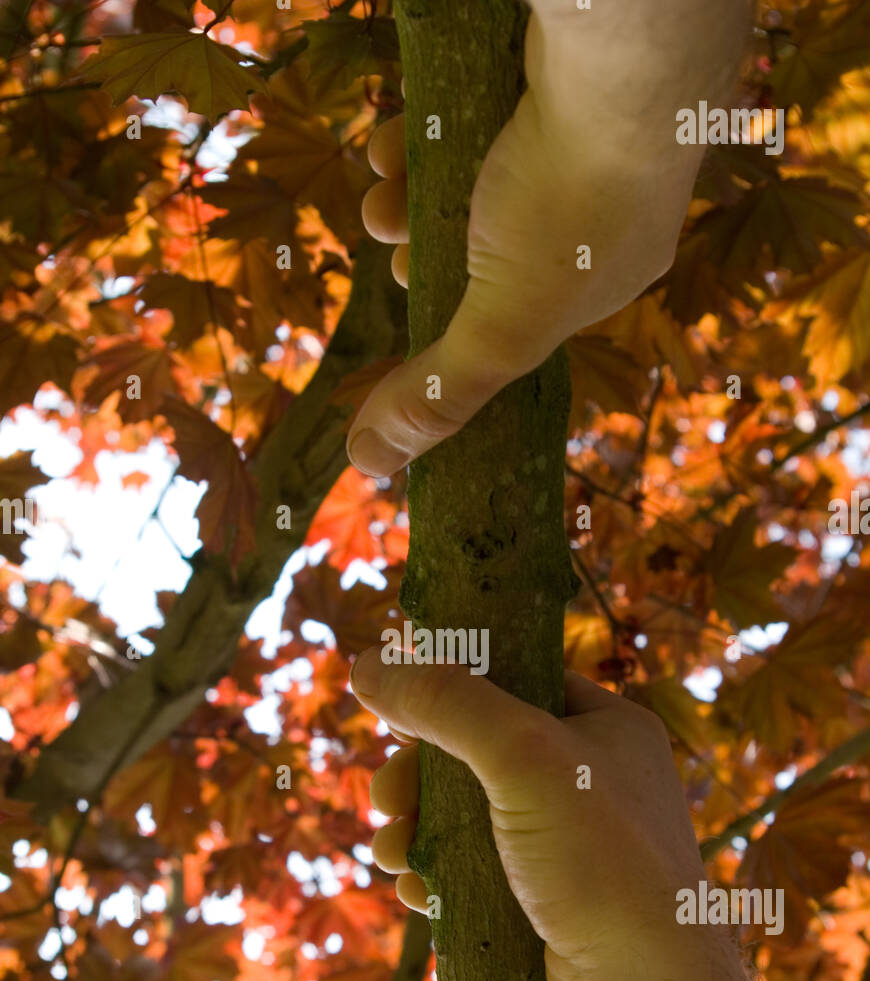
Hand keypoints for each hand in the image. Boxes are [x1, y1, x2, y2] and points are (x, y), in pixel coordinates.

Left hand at [347, 2, 696, 477]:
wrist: (619, 57)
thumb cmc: (570, 203)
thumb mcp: (499, 326)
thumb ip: (440, 396)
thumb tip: (372, 467)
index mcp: (608, 276)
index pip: (520, 316)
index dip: (454, 317)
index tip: (407, 300)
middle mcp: (602, 210)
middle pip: (487, 246)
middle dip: (422, 249)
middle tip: (390, 240)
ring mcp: (580, 139)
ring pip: (470, 181)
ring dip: (408, 193)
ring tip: (379, 187)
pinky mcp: (548, 81)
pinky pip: (471, 116)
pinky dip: (423, 134)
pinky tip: (390, 140)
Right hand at [350, 650, 705, 980]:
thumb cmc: (601, 859)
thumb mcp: (521, 756)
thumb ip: (446, 702)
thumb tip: (367, 663)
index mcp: (608, 727)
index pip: (516, 683)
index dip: (452, 694)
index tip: (397, 717)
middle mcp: (594, 779)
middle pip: (479, 753)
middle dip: (419, 776)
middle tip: (385, 798)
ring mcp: (571, 844)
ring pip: (470, 816)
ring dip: (417, 828)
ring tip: (389, 852)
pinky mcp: (548, 899)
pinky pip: (477, 870)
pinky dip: (438, 873)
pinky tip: (414, 890)